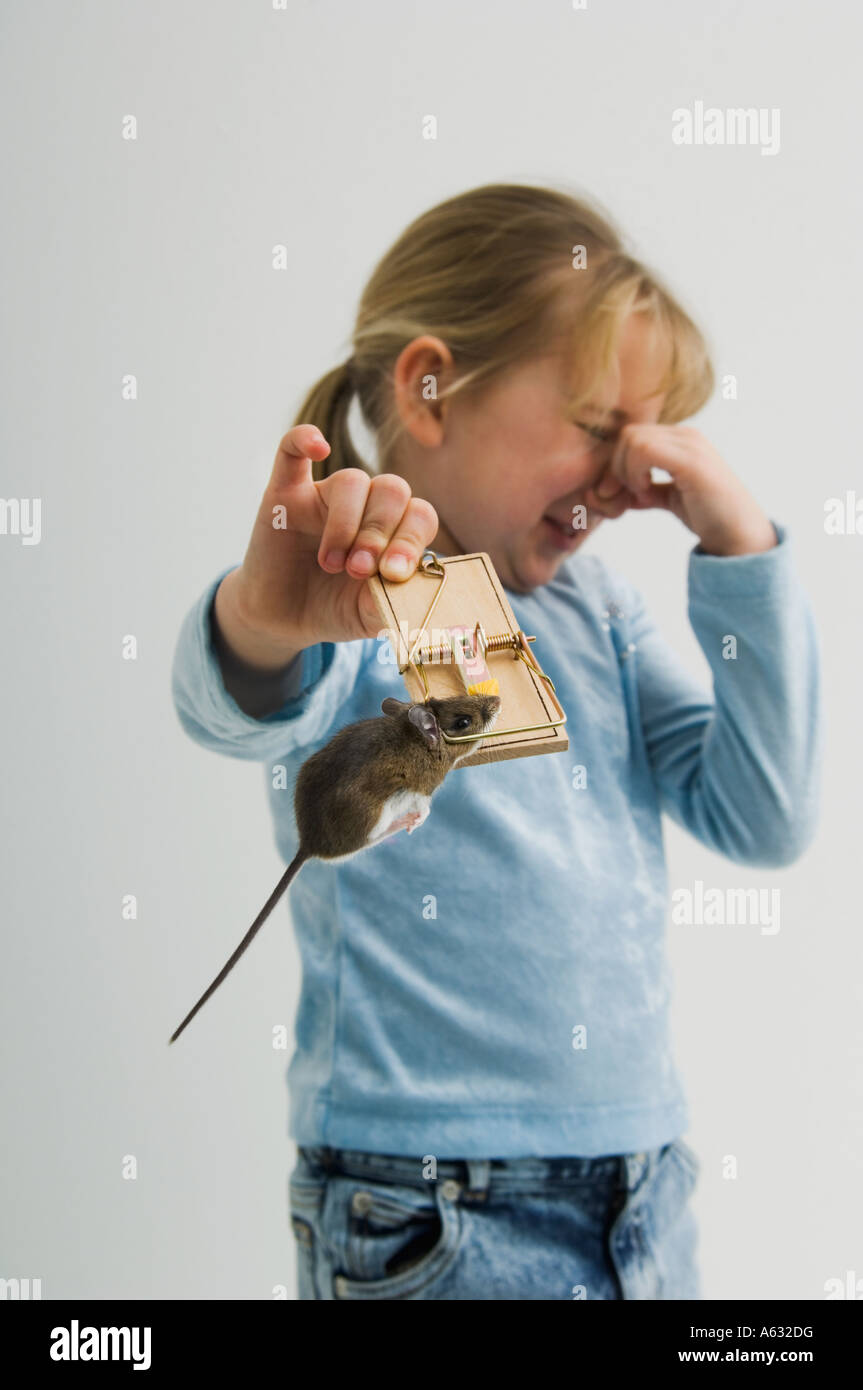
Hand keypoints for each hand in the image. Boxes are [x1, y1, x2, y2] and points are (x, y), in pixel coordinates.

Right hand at [216, 425, 438, 665]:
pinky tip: (319, 447)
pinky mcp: (284, 495)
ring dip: (346, 523)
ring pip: (351, 481)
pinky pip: (292, 450)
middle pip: (391, 491)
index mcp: (395, 531)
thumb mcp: (369, 615)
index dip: (411, 540)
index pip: (419, 515)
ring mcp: (324, 497)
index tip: (393, 573)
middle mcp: (365, 507)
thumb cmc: (334, 609)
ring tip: (332, 563)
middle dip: (379, 533)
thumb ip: (393, 602)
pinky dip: (305, 439)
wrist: (283, 619)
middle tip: (359, 570)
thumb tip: (408, 588)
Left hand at [586, 424, 776, 555]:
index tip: (625, 495)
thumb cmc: (709, 516)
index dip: (618, 466)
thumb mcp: (670, 499)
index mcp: (681, 441)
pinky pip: (645, 451)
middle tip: (630, 496)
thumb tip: (617, 494)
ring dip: (626, 472)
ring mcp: (690, 445)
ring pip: (633, 440)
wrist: (738, 534)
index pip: (632, 436)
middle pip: (628, 435)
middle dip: (617, 469)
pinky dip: (636, 474)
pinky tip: (647, 493)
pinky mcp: (692, 461)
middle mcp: (686, 436)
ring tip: (643, 494)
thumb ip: (647, 491)